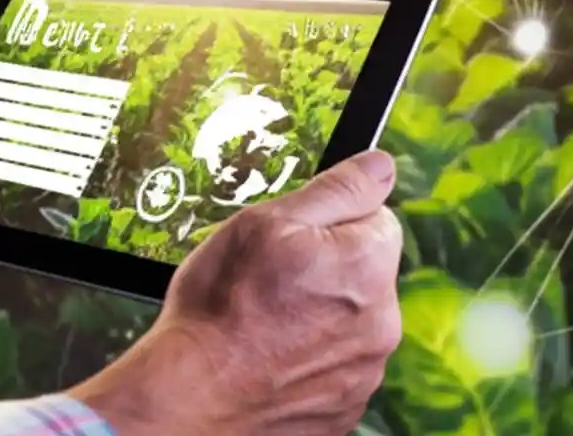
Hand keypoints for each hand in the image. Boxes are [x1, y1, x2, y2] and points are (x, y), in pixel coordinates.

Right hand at [69, 150, 402, 435]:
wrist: (190, 396)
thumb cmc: (220, 306)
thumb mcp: (268, 222)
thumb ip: (336, 190)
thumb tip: (381, 166)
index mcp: (369, 265)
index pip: (376, 218)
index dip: (330, 222)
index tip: (292, 241)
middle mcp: (382, 322)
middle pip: (366, 272)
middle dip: (329, 269)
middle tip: (271, 281)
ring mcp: (365, 371)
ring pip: (350, 321)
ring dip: (319, 316)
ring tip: (265, 322)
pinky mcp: (345, 406)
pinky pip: (334, 365)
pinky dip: (309, 359)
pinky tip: (270, 356)